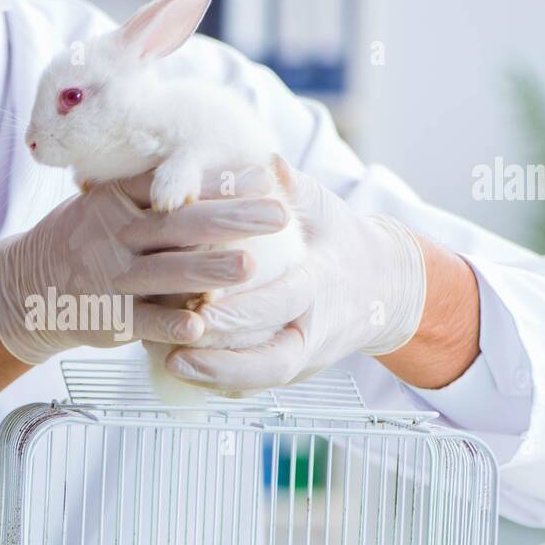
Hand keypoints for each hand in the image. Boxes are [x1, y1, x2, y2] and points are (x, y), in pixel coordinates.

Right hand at [0, 174, 289, 364]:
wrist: (27, 287)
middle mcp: (112, 235)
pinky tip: (202, 325)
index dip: (217, 180)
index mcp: (115, 199)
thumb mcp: (106, 204)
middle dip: (232, 218)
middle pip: (178, 224)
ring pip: (165, 272)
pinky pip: (144, 320)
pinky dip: (171, 323)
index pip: (170, 184)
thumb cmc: (86, 239)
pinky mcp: (107, 318)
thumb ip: (153, 193)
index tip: (265, 177)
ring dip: (209, 270)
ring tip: (251, 265)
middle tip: (279, 215)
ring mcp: (109, 277)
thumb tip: (227, 175)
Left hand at [164, 157, 427, 390]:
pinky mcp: (290, 369)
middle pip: (271, 354)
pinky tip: (181, 371)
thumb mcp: (322, 205)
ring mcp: (304, 356)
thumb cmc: (337, 237)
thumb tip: (265, 159)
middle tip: (172, 345)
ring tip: (168, 362)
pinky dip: (221, 381)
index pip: (285, 301)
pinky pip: (256, 384)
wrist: (377, 284)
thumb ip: (293, 186)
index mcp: (323, 283)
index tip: (201, 308)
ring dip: (214, 376)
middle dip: (222, 353)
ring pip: (261, 378)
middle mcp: (315, 328)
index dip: (243, 311)